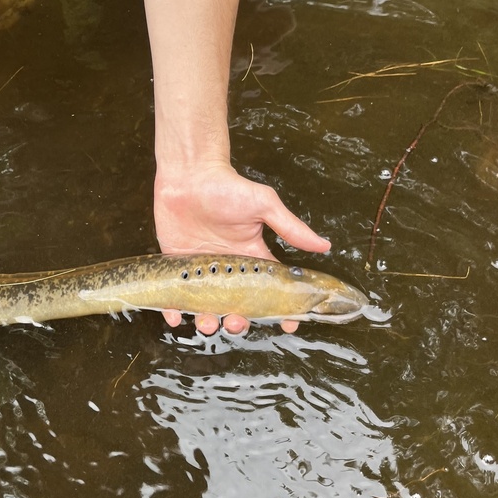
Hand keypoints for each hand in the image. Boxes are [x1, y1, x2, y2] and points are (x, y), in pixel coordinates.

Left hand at [154, 162, 330, 335]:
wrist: (189, 174)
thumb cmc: (227, 187)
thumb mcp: (264, 205)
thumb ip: (290, 228)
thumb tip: (324, 245)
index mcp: (252, 257)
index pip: (269, 291)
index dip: (279, 310)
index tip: (288, 323)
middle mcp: (228, 269)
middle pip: (237, 307)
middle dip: (239, 322)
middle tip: (236, 321)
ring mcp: (202, 270)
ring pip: (207, 307)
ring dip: (208, 322)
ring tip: (208, 322)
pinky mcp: (177, 266)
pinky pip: (175, 295)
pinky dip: (173, 310)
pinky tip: (174, 316)